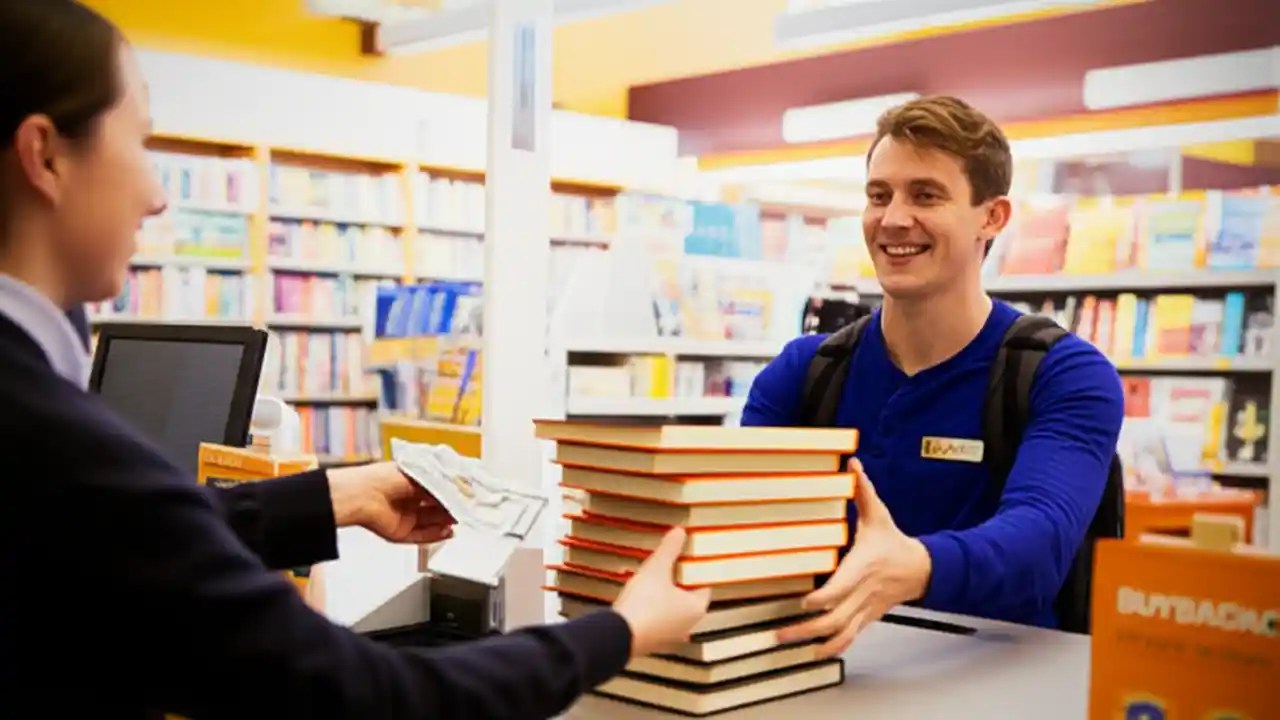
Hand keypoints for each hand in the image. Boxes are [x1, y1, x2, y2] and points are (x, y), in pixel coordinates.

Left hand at [326, 461, 454, 543]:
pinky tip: (447, 532)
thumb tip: (458, 491)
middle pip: (435, 508)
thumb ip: (440, 486)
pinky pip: (421, 536)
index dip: (450, 494)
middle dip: (450, 509)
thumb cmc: (385, 478)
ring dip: (445, 523)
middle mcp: (407, 501)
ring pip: (430, 523)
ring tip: (459, 520)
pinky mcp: (400, 533)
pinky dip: (435, 535)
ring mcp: (404, 518)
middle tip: (465, 510)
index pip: (436, 490)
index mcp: (410, 482)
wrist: (363, 495)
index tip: (465, 496)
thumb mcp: (420, 476)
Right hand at [612, 527, 711, 657]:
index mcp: (696, 608)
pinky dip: (652, 611)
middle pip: (688, 597)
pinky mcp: (653, 643)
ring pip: (672, 611)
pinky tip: (639, 601)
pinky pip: (657, 622)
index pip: (704, 585)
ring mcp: (670, 637)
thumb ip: (670, 549)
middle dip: (678, 582)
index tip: (685, 558)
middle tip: (667, 566)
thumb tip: (680, 531)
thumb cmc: (644, 603)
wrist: (618, 634)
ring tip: (651, 581)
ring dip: (664, 597)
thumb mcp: (657, 568)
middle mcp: (688, 625)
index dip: (695, 570)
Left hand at [776, 458, 931, 657]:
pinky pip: (851, 636)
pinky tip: (815, 652)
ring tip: (789, 644)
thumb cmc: (893, 543)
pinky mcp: (867, 616)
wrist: (922, 569)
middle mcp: (863, 591)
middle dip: (808, 627)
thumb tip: (853, 464)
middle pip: (836, 617)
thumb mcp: (879, 515)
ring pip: (841, 631)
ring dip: (815, 642)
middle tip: (782, 632)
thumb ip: (863, 491)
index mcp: (863, 566)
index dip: (824, 597)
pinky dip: (833, 647)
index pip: (843, 587)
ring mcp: (866, 607)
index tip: (804, 601)